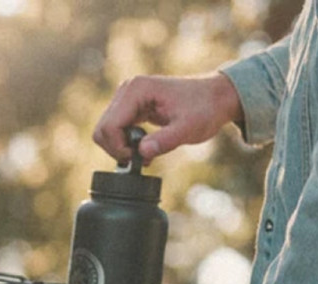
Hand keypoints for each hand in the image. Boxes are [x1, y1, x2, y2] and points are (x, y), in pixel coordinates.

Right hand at [93, 73, 243, 164]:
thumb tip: (141, 154)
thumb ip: (164, 141)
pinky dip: (124, 144)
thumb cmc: (205, 109)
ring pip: (105, 131)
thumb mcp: (188, 128)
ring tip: (144, 153)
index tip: (139, 158)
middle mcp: (127, 90)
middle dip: (117, 150)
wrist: (215, 97)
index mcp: (137, 89)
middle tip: (140, 158)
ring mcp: (127, 98)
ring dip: (120, 148)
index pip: (109, 126)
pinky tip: (144, 148)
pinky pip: (115, 130)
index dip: (119, 149)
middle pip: (102, 129)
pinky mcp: (131, 107)